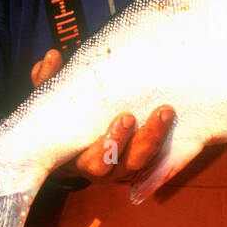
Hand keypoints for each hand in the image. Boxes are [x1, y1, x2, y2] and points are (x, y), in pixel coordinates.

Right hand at [31, 49, 174, 182]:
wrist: (76, 143)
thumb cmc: (64, 124)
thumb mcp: (53, 107)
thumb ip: (49, 84)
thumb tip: (52, 56)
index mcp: (83, 161)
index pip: (97, 162)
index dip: (111, 145)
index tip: (125, 118)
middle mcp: (110, 169)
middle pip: (129, 163)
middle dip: (141, 140)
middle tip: (153, 112)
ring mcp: (129, 166)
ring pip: (148, 160)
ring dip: (158, 137)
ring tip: (166, 111)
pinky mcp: (147, 161)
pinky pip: (162, 157)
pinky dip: (170, 141)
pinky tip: (177, 119)